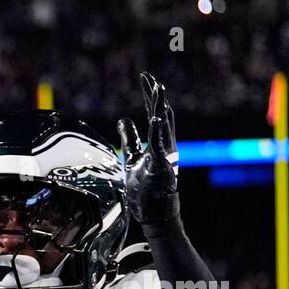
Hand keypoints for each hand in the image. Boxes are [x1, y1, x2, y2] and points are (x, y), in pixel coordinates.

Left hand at [117, 71, 179, 224]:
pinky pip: (160, 146)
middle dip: (154, 95)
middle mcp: (165, 144)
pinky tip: (155, 117)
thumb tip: (123, 120)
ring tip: (158, 89)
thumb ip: (130, 138)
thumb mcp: (132, 156)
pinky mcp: (161, 166)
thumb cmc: (144, 186)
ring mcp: (164, 154)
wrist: (153, 211)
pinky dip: (158, 131)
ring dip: (160, 107)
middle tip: (148, 77)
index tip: (145, 77)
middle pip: (160, 114)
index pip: (154, 112)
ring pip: (164, 125)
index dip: (149, 95)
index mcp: (158, 141)